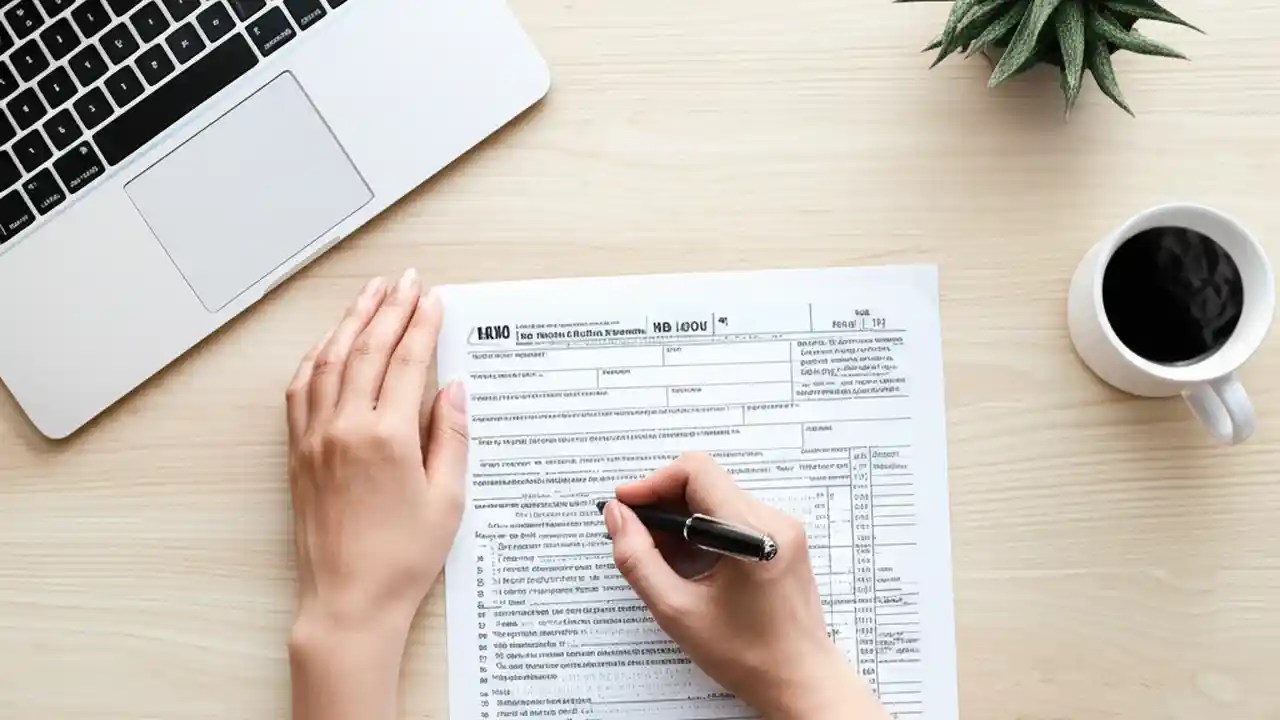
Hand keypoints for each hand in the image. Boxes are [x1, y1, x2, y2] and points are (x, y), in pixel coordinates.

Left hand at [285, 270, 467, 719]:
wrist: (348, 600)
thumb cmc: (402, 558)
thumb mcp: (446, 499)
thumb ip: (450, 436)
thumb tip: (453, 389)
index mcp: (388, 438)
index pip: (406, 362)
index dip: (421, 325)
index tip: (433, 299)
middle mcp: (345, 429)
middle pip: (367, 350)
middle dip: (389, 309)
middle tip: (406, 281)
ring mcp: (315, 438)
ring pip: (330, 361)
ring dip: (350, 322)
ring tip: (370, 294)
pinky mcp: (298, 453)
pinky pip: (301, 390)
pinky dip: (317, 358)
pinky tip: (329, 345)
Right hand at [604, 453, 887, 719]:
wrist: (801, 682)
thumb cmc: (748, 656)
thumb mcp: (678, 610)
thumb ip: (638, 559)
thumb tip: (617, 516)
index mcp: (753, 532)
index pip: (697, 471)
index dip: (653, 482)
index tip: (626, 505)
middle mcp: (773, 520)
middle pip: (705, 482)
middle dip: (664, 505)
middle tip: (635, 537)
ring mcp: (782, 529)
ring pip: (716, 499)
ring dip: (682, 521)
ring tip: (662, 561)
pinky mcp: (781, 540)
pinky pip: (732, 517)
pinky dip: (703, 532)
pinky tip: (689, 566)